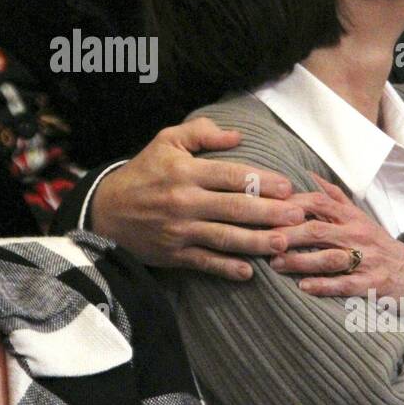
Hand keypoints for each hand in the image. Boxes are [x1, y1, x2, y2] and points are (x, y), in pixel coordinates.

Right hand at [90, 118, 306, 278]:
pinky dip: (226, 268)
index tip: (288, 186)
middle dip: (270, 213)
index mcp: (186, 172)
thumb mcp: (166, 141)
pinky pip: (205, 262)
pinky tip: (248, 271)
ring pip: (225, 238)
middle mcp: (184, 202)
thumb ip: (201, 133)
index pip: (232, 176)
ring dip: (256, 242)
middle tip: (297, 215)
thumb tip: (237, 136)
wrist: (105, 211)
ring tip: (283, 243)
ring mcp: (179, 231)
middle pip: (235, 208)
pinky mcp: (173, 254)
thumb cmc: (143, 172)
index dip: (262, 181)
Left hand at [269, 176, 403, 297]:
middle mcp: (358, 235)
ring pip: (329, 257)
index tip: (266, 208)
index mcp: (352, 217)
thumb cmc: (380, 245)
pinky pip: (345, 284)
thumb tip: (308, 175)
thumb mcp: (360, 218)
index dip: (291, 204)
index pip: (319, 202)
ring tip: (276, 264)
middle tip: (263, 240)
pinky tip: (303, 286)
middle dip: (288, 234)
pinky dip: (323, 285)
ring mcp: (366, 259)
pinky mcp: (372, 284)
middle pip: (318, 229)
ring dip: (300, 261)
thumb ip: (334, 198)